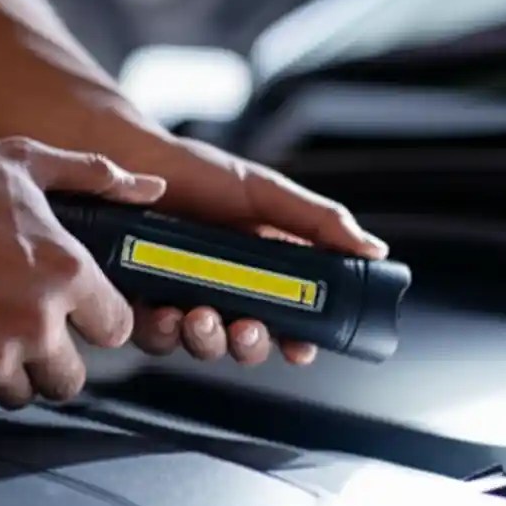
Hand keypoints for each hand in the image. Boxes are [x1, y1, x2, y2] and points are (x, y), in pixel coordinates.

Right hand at [0, 136, 165, 408]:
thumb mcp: (18, 163)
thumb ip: (93, 176)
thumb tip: (149, 188)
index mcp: (65, 273)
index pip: (118, 328)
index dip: (96, 320)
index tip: (76, 312)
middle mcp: (36, 322)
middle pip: (73, 377)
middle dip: (51, 356)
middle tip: (18, 324)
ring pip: (22, 391)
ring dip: (6, 368)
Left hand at [124, 138, 388, 366]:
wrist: (132, 159)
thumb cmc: (198, 172)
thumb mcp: (267, 193)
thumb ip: (320, 222)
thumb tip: (373, 249)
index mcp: (263, 272)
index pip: (292, 322)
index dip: (299, 341)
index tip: (301, 346)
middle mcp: (226, 293)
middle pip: (250, 343)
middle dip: (251, 344)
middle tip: (246, 327)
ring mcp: (185, 301)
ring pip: (205, 346)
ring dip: (208, 341)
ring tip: (201, 315)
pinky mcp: (145, 305)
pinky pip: (157, 337)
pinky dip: (164, 332)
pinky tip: (165, 311)